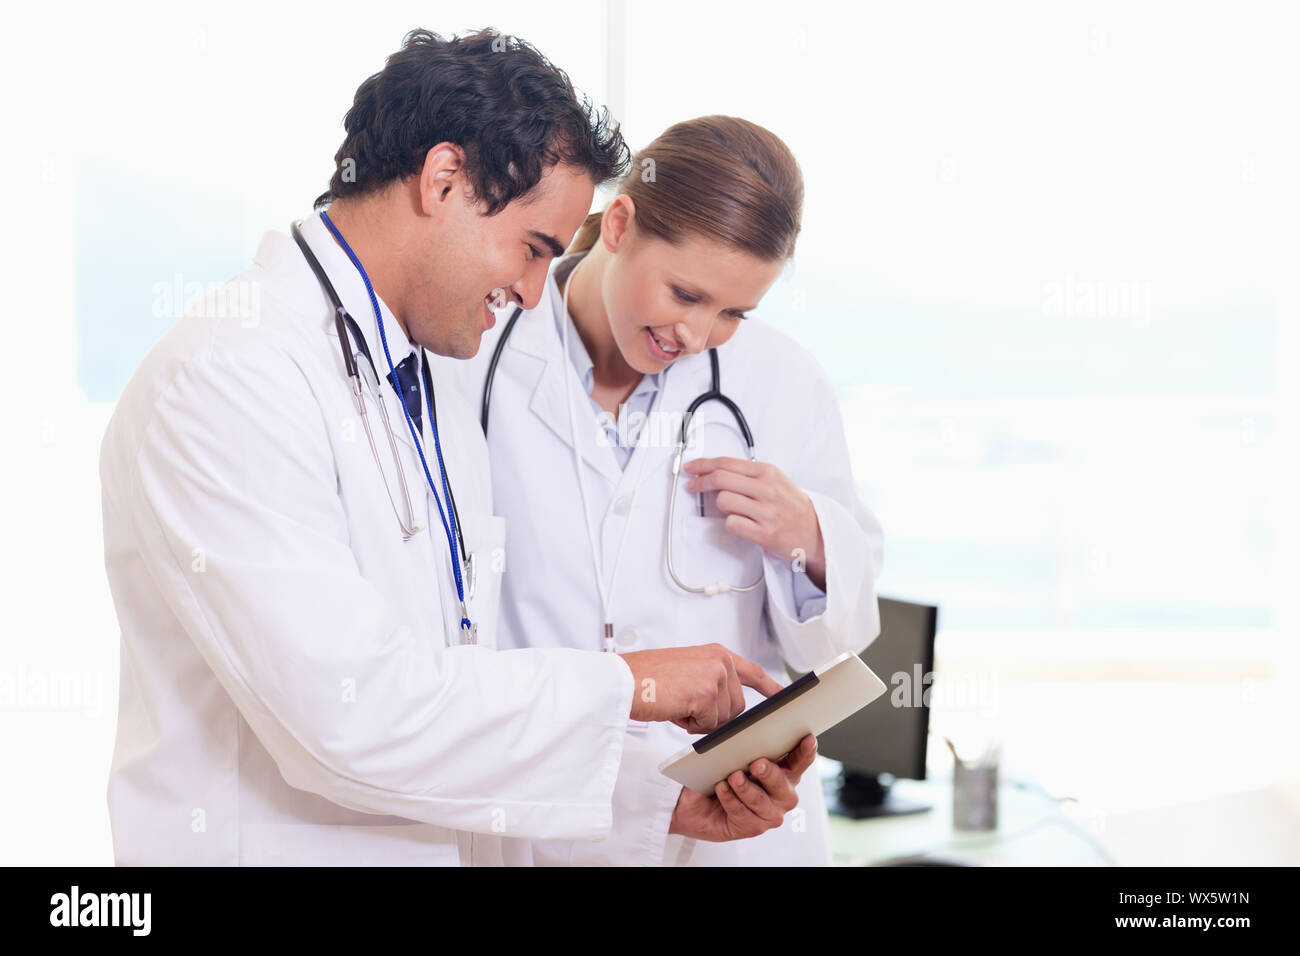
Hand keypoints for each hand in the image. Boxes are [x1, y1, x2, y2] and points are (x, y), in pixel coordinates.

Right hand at [619, 644, 782, 732]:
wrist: (623, 681)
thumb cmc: (646, 680)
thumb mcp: (687, 673)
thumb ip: (711, 683)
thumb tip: (728, 711)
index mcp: (715, 653)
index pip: (752, 672)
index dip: (770, 686)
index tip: (785, 696)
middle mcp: (720, 660)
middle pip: (737, 707)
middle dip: (712, 715)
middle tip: (683, 704)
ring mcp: (716, 675)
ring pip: (723, 719)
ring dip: (699, 720)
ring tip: (676, 703)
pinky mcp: (708, 692)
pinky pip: (709, 725)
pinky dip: (689, 725)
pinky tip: (674, 708)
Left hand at [669, 735, 817, 841]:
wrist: (698, 804)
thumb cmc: (722, 773)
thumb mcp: (733, 755)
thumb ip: (745, 744)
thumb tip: (743, 733)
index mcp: (785, 772)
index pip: (800, 760)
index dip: (806, 750)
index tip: (807, 738)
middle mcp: (783, 795)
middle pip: (782, 783)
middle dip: (769, 773)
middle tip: (756, 763)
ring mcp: (770, 814)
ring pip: (760, 801)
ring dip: (745, 788)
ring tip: (733, 776)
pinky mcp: (753, 828)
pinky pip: (742, 814)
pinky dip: (730, 799)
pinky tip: (721, 788)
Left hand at [682, 457, 825, 589]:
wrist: (815, 531)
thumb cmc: (791, 506)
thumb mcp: (775, 480)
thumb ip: (748, 474)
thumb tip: (715, 470)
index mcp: (768, 472)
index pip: (726, 463)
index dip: (703, 465)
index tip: (691, 468)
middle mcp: (767, 489)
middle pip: (720, 479)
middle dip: (700, 482)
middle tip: (693, 486)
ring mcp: (766, 512)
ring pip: (724, 501)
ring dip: (721, 505)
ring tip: (732, 508)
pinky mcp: (764, 533)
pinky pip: (732, 523)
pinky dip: (731, 523)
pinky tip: (740, 522)